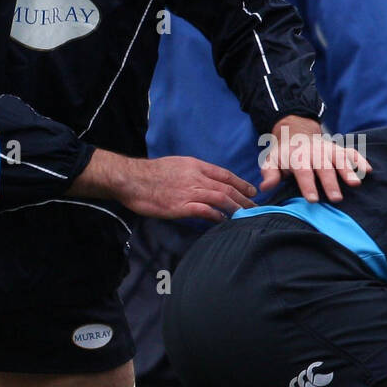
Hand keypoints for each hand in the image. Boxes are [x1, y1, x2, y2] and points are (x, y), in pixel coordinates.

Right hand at [74, 148, 256, 221]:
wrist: (131, 180)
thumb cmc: (149, 174)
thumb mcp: (175, 165)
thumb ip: (191, 174)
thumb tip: (201, 183)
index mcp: (195, 166)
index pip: (224, 174)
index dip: (240, 183)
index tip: (251, 191)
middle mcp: (196, 177)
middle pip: (227, 187)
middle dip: (244, 198)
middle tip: (255, 207)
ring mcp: (190, 192)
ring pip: (221, 198)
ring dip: (236, 208)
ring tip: (245, 216)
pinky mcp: (182, 206)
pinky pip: (206, 211)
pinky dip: (217, 216)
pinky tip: (223, 220)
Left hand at [258, 115, 370, 201]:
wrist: (296, 133)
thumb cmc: (284, 155)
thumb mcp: (271, 162)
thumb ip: (269, 174)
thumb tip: (265, 186)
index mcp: (297, 157)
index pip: (303, 172)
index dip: (308, 185)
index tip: (312, 199)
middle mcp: (315, 152)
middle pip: (323, 168)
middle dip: (330, 183)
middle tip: (336, 199)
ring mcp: (328, 150)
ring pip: (339, 159)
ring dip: (348, 171)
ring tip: (355, 184)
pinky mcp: (339, 149)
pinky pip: (351, 153)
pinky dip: (360, 160)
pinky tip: (367, 170)